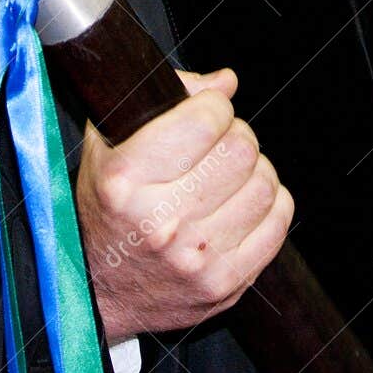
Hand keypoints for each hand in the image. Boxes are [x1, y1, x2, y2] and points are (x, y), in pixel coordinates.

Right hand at [76, 66, 293, 341]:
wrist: (95, 290)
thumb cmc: (105, 209)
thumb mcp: (109, 144)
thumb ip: (162, 99)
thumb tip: (225, 82)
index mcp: (126, 180)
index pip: (204, 120)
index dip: (213, 106)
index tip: (206, 111)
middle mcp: (161, 222)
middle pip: (241, 149)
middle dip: (236, 134)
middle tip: (220, 142)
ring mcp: (196, 258)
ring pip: (265, 183)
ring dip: (255, 169)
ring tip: (231, 174)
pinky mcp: (224, 284)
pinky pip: (277, 222)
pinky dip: (270, 203)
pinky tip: (243, 202)